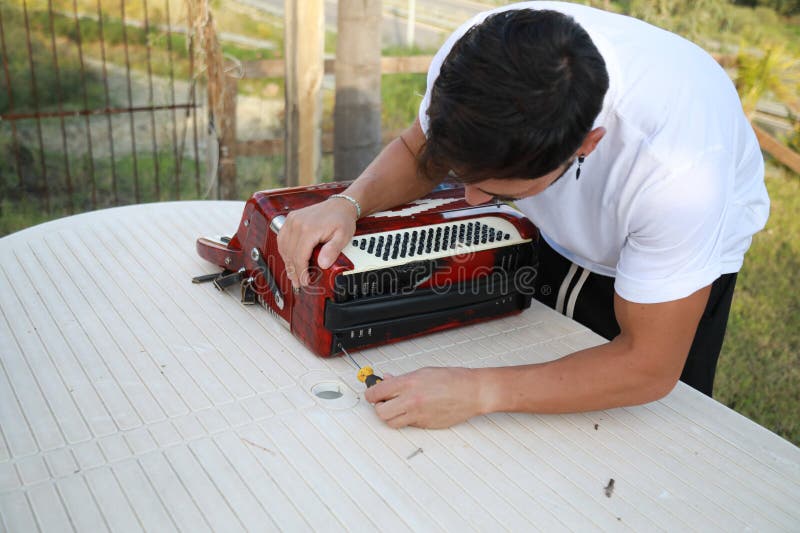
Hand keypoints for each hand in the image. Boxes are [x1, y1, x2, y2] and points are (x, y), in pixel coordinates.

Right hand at [276, 197, 357, 286]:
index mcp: (309, 229)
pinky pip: (282, 238)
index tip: (305, 282)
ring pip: (283, 247)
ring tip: (293, 275)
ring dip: (288, 263)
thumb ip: (333, 250)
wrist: (339, 205)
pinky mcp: (290, 219)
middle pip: (290, 253)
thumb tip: (322, 264)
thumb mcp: (343, 236)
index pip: (300, 256)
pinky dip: (284, 251)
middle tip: (298, 283)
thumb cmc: (342, 220)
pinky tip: (289, 260)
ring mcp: (292, 220)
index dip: (301, 272)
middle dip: (294, 271)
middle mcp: (297, 223)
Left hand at [364, 367, 484, 428]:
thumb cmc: (453, 379)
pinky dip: (407, 419)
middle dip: (378, 407)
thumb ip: (402, 379)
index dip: (371, 393)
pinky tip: (414, 410)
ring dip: (390, 416)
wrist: (473, 392)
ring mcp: (419, 415)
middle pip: (381, 412)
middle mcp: (412, 401)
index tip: (371, 393)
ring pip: (392, 423)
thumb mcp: (424, 372)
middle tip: (382, 402)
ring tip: (396, 407)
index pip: (378, 392)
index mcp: (409, 384)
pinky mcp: (426, 425)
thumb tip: (387, 379)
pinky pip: (409, 425)